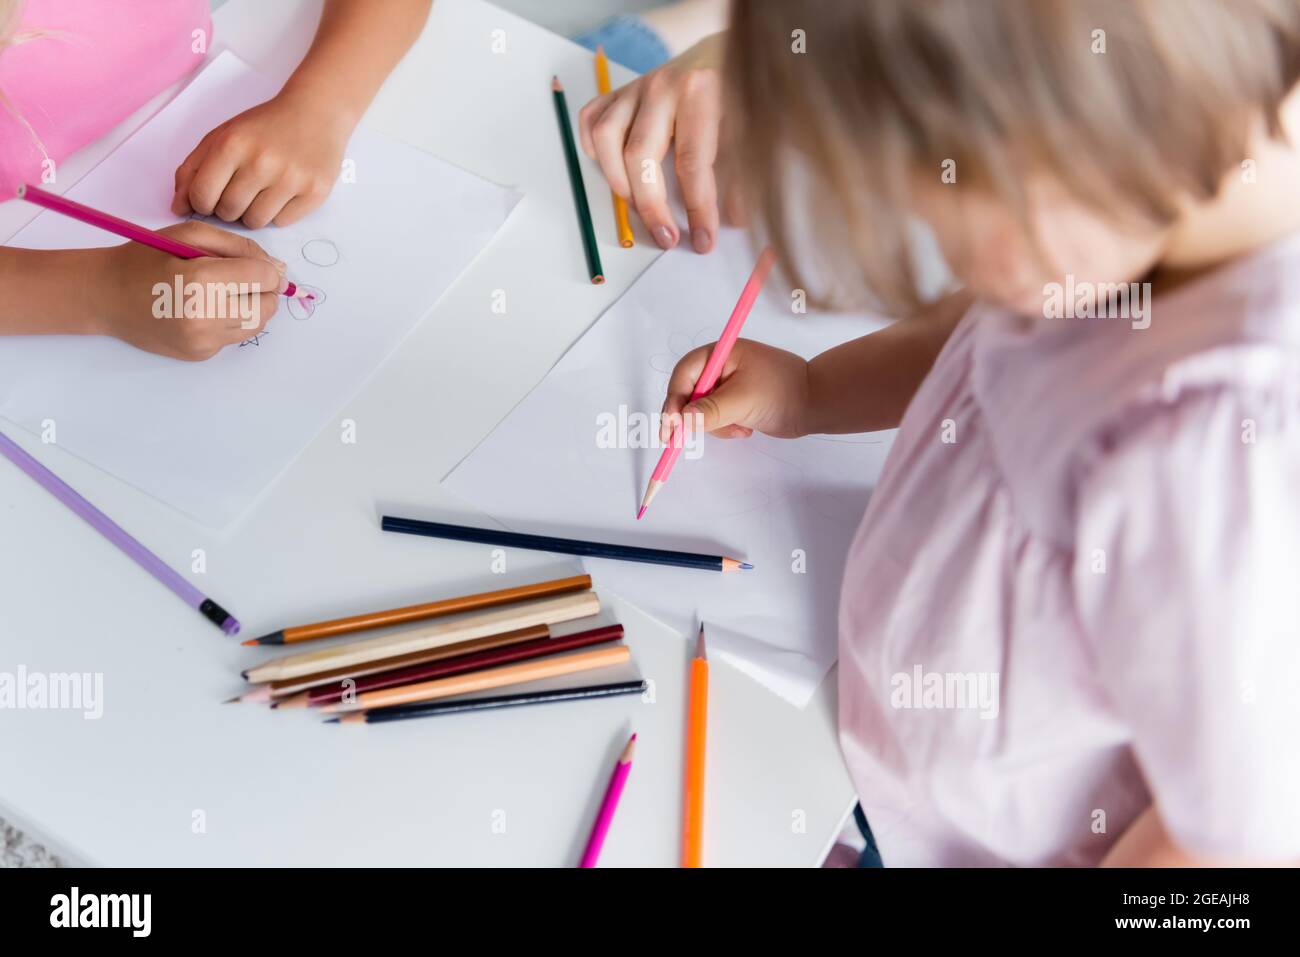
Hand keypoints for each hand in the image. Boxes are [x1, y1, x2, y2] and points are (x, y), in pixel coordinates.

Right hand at [88, 221, 283, 360]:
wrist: (104, 295)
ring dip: (250, 306)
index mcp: (200, 280)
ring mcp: (202, 341)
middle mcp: (204, 316)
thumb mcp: (188, 234)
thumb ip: (238, 246)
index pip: (265, 278)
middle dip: (262, 290)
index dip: (264, 268)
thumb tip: (278, 268)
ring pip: (256, 324)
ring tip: (223, 292)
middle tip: (239, 278)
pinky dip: (230, 321)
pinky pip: (235, 337)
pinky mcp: (200, 354)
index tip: (248, 264)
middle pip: (267, 306)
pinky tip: (205, 309)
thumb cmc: (144, 258)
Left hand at [171, 89, 352, 227]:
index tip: (211, 196)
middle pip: (228, 212)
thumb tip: (178, 208)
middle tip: (241, 189)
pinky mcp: (315, 191)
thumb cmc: (264, 127)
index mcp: (232, 144)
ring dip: (253, 212)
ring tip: (262, 192)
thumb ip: (192, 170)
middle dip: (229, 206)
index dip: (201, 202)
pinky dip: (278, 212)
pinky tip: (284, 191)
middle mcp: (262, 162)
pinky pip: (282, 222)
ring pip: (255, 221)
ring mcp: (291, 179)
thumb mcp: (222, 137)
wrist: (315, 112)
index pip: (201, 196)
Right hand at [579, 34, 740, 252]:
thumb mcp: (755, 128)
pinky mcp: (617, 90)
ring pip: (606, 139)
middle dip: (651, 206)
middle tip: (666, 237)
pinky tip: (618, 170)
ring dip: (618, 182)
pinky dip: (597, 152)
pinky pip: (591, 122)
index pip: (691, 162)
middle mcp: (661, 85)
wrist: (723, 50)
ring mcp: (634, 86)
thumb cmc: (739, 92)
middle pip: (639, 156)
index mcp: (700, 91)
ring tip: (640, 206)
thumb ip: (746, 172)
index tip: (702, 241)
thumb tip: (735, 220)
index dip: (697, 208)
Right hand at [660, 338, 810, 441]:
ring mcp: (727, 384)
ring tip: (740, 429)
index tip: (671, 426)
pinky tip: (746, 429)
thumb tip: (681, 421)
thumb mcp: (743, 401)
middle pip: (687, 393)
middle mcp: (720, 366)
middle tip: (679, 441)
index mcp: (720, 353)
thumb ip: (709, 411)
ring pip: (700, 410)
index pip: (684, 375)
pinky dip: (726, 428)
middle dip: (692, 417)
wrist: (817, 403)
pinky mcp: (735, 401)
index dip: (674, 400)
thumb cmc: (784, 392)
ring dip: (715, 425)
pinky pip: (716, 418)